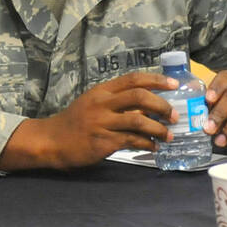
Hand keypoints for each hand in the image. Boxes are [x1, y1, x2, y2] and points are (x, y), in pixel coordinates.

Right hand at [0, 72, 178, 169]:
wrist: (52, 141)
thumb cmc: (76, 121)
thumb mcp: (94, 103)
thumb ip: (118, 101)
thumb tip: (150, 104)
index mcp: (103, 91)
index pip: (134, 79)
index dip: (157, 80)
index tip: (174, 85)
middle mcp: (103, 104)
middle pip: (139, 97)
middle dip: (162, 105)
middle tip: (174, 116)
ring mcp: (102, 123)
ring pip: (138, 120)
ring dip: (158, 128)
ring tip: (168, 136)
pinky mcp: (103, 142)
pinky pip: (132, 141)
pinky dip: (147, 144)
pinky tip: (153, 147)